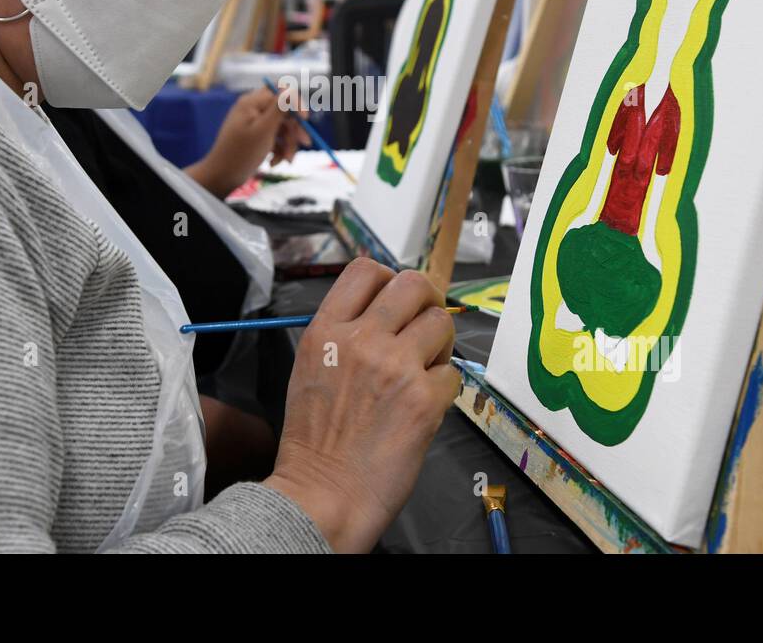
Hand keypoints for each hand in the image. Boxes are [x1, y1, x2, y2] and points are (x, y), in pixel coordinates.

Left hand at [187, 86, 309, 197]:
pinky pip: (276, 139)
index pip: (281, 93)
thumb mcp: (263, 130)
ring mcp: (255, 123)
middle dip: (294, 130)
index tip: (306, 120)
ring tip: (286, 161)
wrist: (222, 177)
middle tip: (305, 144)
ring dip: (288, 144)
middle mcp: (253, 109)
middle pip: (285, 112)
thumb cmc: (241, 153)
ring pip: (283, 128)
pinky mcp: (257, 137)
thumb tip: (290, 88)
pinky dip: (279, 150)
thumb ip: (279, 109)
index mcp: (252, 102)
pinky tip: (274, 163)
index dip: (296, 104)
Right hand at [265, 260, 458, 551]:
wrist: (323, 492)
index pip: (366, 270)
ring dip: (439, 344)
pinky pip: (452, 372)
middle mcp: (362, 339)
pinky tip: (424, 405)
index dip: (389, 279)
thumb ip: (343, 334)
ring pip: (441, 322)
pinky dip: (444, 387)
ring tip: (425, 369)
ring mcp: (395, 366)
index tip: (395, 301)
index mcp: (327, 329)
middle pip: (413, 283)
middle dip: (426, 301)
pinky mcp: (424, 398)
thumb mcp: (309, 367)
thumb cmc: (314, 440)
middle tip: (424, 326)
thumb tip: (384, 315)